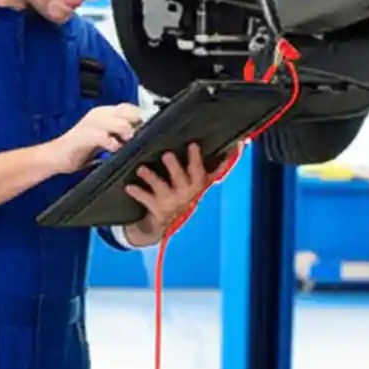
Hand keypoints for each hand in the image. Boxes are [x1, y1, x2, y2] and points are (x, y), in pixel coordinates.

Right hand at [41, 103, 142, 173]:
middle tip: (138, 137)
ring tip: (127, 143)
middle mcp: (99, 114)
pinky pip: (105, 137)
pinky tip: (113, 150)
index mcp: (103, 113)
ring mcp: (91, 124)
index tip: (147, 128)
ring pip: (120, 123)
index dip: (140, 116)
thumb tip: (138, 134)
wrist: (55, 156)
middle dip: (137, 124)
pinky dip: (113, 144)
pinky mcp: (85, 136)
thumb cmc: (79, 149)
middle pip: (128, 112)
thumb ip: (117, 134)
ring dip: (127, 133)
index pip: (129, 107)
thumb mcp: (102, 138)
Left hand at [122, 142, 240, 244]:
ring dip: (152, 177)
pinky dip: (137, 192)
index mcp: (199, 185)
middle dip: (177, 167)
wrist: (161, 225)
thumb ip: (211, 165)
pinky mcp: (158, 211)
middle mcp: (188, 194)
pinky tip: (129, 186)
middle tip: (167, 154)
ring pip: (163, 188)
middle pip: (186, 179)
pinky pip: (146, 199)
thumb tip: (239, 143)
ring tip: (141, 169)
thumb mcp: (195, 182)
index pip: (210, 171)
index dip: (209, 158)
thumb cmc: (179, 194)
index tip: (196, 144)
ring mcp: (173, 203)